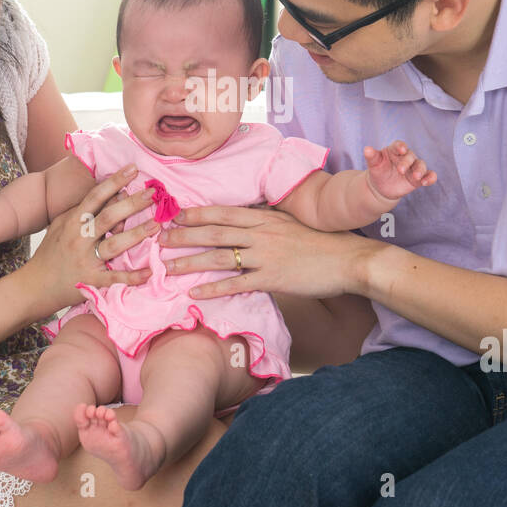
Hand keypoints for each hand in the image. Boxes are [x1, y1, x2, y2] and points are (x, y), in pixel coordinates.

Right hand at [27, 164, 158, 309]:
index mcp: (72, 222)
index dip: (114, 182)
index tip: (133, 169)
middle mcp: (78, 239)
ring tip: (156, 225)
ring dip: (136, 234)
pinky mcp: (90, 282)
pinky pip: (114, 278)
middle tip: (152, 194)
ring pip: (113, 245)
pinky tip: (149, 272)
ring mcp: (84, 260)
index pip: (95, 197)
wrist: (34, 286)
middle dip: (131, 204)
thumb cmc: (52, 252)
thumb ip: (84, 209)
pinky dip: (132, 276)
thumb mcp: (62, 225)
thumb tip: (116, 192)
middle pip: (107, 217)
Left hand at [158, 204, 380, 301]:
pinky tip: (195, 294)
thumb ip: (267, 222)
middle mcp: (261, 233)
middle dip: (184, 236)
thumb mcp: (291, 223)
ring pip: (220, 257)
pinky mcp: (272, 279)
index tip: (175, 216)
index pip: (223, 212)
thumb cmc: (321, 242)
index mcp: (265, 217)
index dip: (197, 214)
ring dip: (191, 262)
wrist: (348, 259)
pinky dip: (214, 289)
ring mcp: (266, 256)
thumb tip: (247, 220)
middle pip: (214, 232)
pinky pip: (237, 284)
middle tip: (158, 240)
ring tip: (167, 268)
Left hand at [364, 140, 436, 201]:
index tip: (401, 150)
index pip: (399, 145)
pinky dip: (430, 177)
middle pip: (410, 156)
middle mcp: (406, 157)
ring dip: (420, 170)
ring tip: (417, 177)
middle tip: (401, 171)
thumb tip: (366, 149)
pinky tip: (426, 182)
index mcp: (395, 150)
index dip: (401, 146)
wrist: (382, 187)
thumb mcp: (374, 164)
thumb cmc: (378, 171)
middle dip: (407, 163)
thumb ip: (372, 157)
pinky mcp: (419, 178)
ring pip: (421, 165)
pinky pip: (429, 175)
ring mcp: (414, 167)